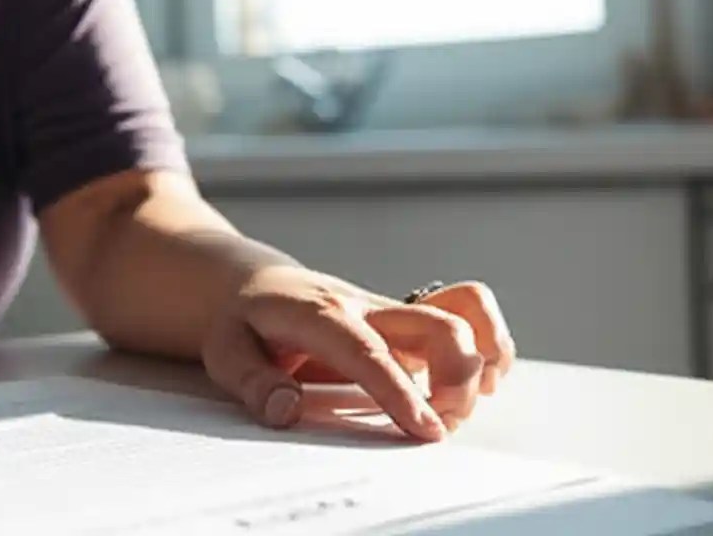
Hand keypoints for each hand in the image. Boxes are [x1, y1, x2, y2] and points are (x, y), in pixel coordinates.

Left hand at [201, 270, 515, 440]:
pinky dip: (489, 342)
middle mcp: (366, 307)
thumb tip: (285, 408)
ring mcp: (392, 312)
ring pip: (463, 315)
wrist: (249, 284)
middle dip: (457, 381)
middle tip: (433, 425)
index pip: (368, 351)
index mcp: (320, 314)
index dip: (400, 390)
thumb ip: (252, 380)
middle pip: (439, 325)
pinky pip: (466, 312)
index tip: (425, 428)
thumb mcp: (223, 350)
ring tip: (453, 407)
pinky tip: (480, 380)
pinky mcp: (406, 321)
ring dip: (479, 364)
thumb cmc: (238, 319)